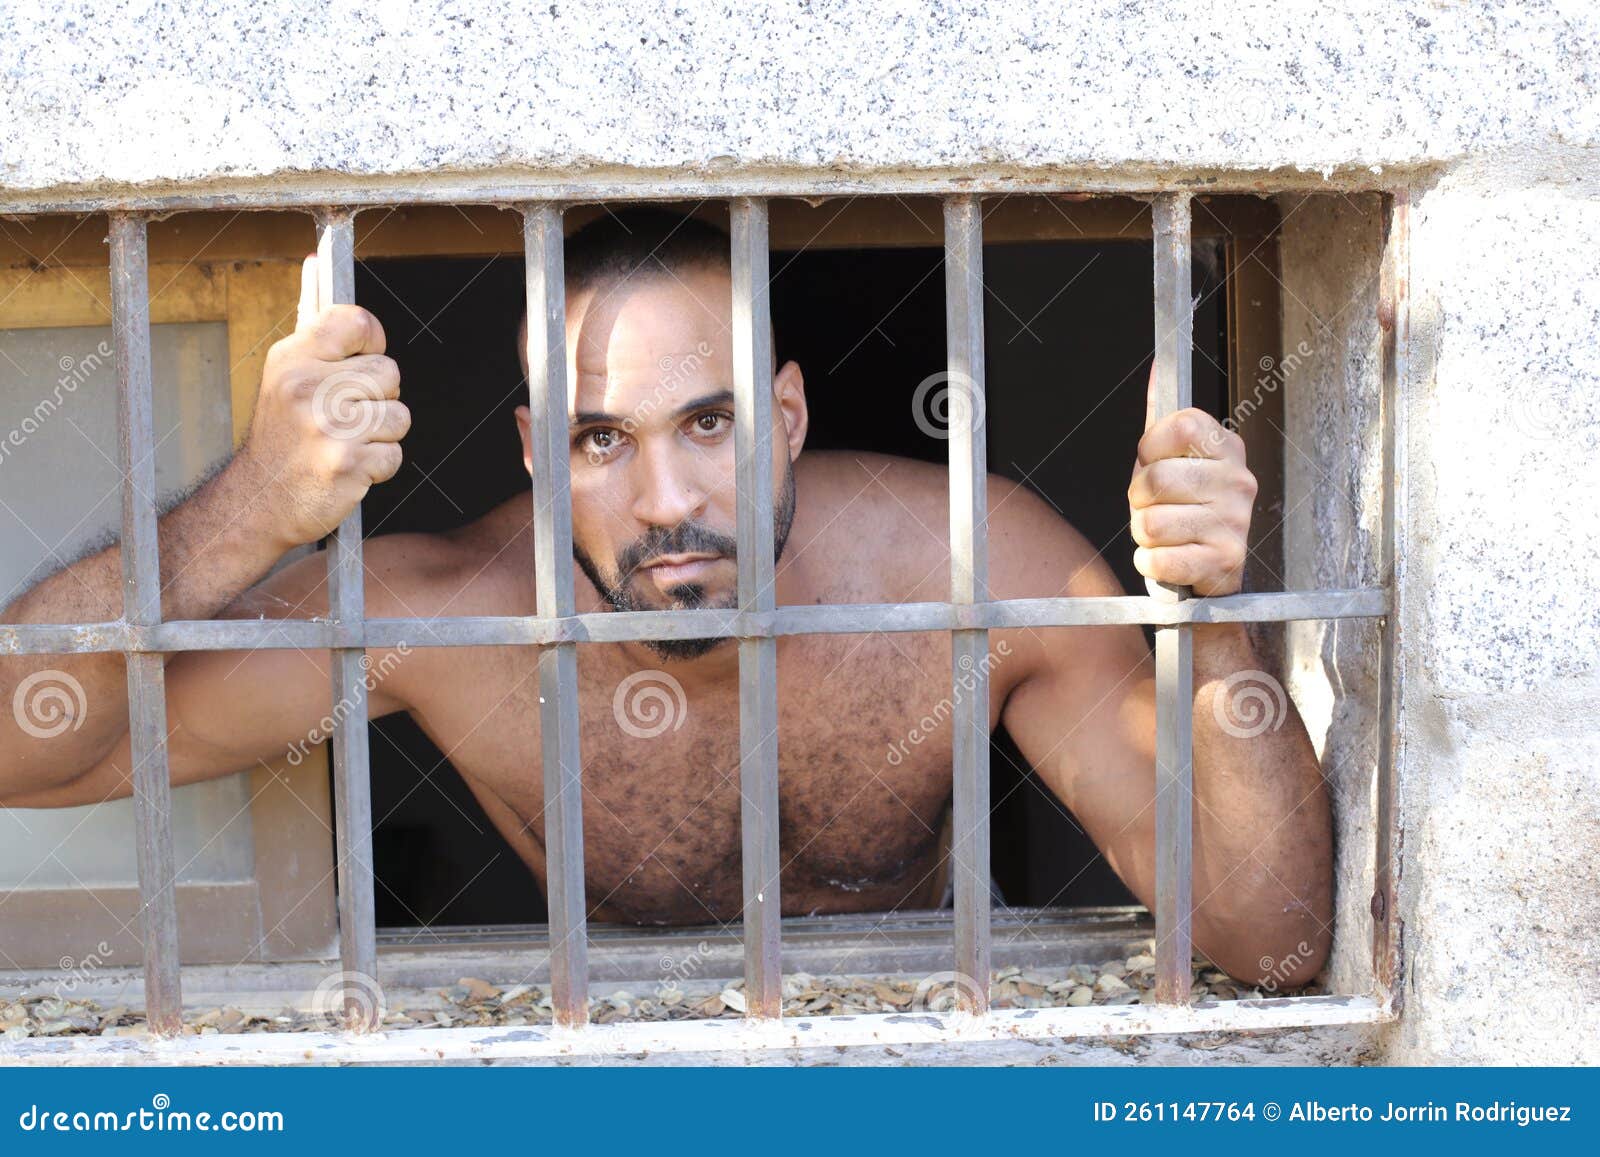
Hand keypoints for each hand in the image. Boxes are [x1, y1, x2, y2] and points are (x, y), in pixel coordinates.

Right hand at [238, 255, 409, 548]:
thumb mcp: (285, 371)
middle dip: (378, 399)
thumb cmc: (282, 433)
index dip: (372, 342)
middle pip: (389, 374)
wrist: (259, 499)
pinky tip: (347, 468)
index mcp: (294, 357)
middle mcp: (307, 387)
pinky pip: (394, 454)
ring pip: (399, 416)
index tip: (360, 360)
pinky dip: (379, 466)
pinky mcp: (346, 464)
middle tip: (343, 417)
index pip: (359, 322)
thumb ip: (310, 321)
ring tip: (345, 443)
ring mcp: (327, 427)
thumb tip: (317, 263)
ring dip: (381, 435)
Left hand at [1127, 364, 1255, 596]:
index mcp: (1228, 448)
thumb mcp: (1173, 460)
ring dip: (1144, 535)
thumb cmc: (1185, 509)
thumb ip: (1162, 418)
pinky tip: (1169, 559)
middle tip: (1156, 507)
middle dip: (1139, 500)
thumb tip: (1157, 366)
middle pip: (1155, 479)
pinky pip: (1159, 560)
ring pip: (1151, 523)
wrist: (1208, 571)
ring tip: (1166, 535)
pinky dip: (1151, 563)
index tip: (1154, 463)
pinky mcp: (1225, 561)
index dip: (1150, 448)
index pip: (1178, 425)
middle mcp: (1239, 481)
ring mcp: (1236, 522)